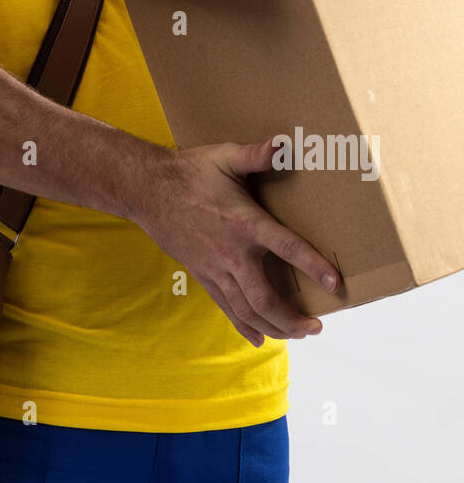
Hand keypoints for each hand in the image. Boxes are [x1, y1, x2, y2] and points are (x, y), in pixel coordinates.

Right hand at [136, 135, 340, 347]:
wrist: (148, 190)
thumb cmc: (190, 171)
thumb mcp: (226, 156)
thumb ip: (257, 154)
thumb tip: (285, 144)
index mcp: (245, 222)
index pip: (287, 248)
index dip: (313, 266)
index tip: (335, 283)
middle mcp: (232, 252)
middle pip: (265, 298)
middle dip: (293, 319)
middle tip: (317, 326)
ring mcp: (215, 268)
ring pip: (247, 310)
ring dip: (274, 327)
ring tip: (298, 334)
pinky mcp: (202, 275)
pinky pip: (226, 307)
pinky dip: (244, 326)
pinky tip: (258, 338)